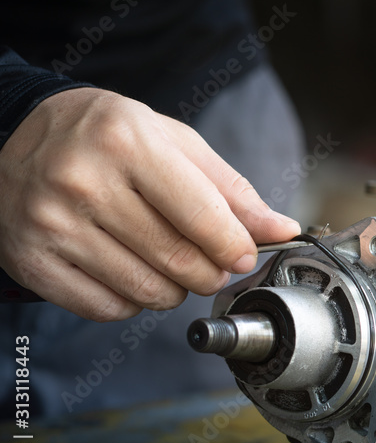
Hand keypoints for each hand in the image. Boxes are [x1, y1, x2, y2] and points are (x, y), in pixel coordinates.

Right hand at [0, 88, 299, 320]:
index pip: (202, 215)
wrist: (15, 135)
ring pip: (145, 290)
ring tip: (171, 266)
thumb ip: (231, 190)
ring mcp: (50, 223)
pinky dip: (132, 301)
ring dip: (174, 290)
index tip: (244, 256)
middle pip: (177, 259)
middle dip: (209, 273)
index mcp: (127, 140)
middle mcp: (82, 180)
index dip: (235, 246)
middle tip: (212, 265)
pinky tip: (131, 272)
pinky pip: (105, 307)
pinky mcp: (30, 260)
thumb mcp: (174, 144)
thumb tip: (281, 230)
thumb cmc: (109, 137)